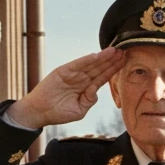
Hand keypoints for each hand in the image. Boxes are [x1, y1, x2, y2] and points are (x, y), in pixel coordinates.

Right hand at [7, 47, 125, 128]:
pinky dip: (86, 60)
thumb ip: (89, 100)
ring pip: (91, 64)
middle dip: (112, 60)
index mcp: (86, 88)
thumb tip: (96, 90)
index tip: (124, 62)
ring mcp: (73, 74)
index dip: (113, 70)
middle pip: (100, 68)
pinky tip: (97, 56)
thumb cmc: (59, 113)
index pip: (103, 77)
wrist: (40, 112)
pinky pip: (77, 65)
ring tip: (114, 51)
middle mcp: (81, 79)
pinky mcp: (63, 71)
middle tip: (124, 51)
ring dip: (102, 58)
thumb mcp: (79, 110)